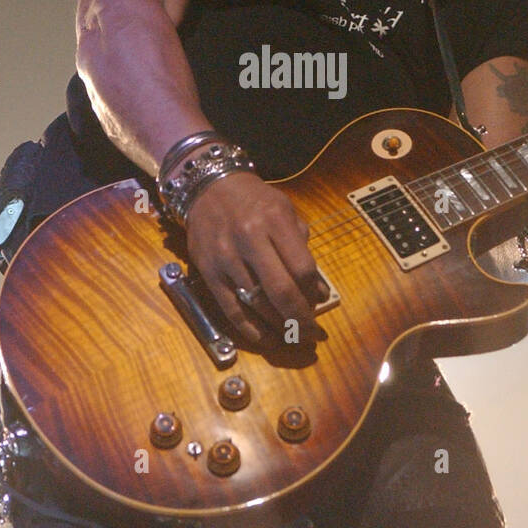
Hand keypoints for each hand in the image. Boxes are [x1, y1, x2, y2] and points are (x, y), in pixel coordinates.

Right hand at [184, 171, 328, 344]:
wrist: (208, 188)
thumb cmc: (253, 200)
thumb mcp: (284, 210)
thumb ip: (301, 246)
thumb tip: (318, 291)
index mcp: (274, 220)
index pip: (301, 267)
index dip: (314, 292)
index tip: (320, 303)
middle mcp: (249, 239)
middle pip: (280, 290)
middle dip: (300, 318)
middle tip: (312, 334)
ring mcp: (226, 258)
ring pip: (256, 304)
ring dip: (279, 326)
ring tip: (293, 336)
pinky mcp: (208, 272)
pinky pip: (231, 309)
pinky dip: (250, 329)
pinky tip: (266, 338)